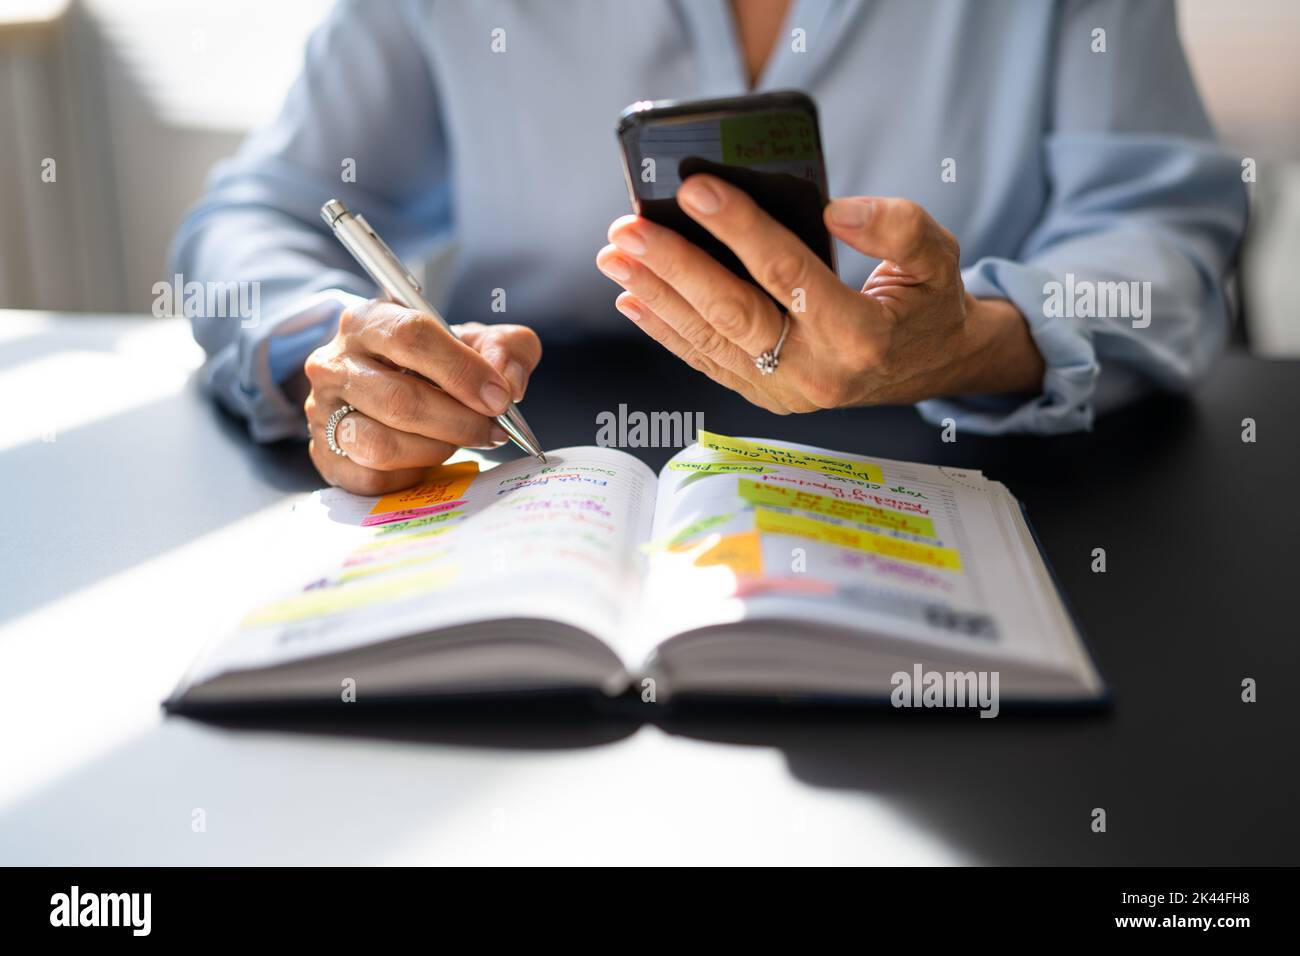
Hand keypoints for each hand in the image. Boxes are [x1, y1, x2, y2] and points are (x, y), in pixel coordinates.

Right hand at [303, 299, 539, 493]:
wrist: (394, 389)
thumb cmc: (436, 364)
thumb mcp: (477, 343)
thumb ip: (506, 349)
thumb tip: (507, 381)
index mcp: (369, 321)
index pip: (411, 336)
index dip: (462, 370)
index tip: (499, 398)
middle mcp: (334, 363)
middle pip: (399, 400)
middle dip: (458, 421)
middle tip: (492, 430)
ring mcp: (322, 412)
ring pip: (381, 445)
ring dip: (434, 449)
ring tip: (455, 440)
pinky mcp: (326, 456)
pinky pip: (372, 477)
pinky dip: (411, 473)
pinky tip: (425, 457)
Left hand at [596, 175, 1043, 412]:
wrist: (930, 366)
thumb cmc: (928, 302)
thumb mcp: (937, 256)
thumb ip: (896, 227)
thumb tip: (833, 210)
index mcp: (860, 335)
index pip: (788, 273)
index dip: (740, 229)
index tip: (697, 190)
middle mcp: (817, 372)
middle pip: (732, 313)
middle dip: (674, 267)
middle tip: (629, 228)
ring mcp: (785, 392)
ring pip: (709, 340)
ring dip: (656, 296)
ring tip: (616, 256)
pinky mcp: (764, 396)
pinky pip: (706, 362)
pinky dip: (665, 330)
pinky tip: (633, 298)